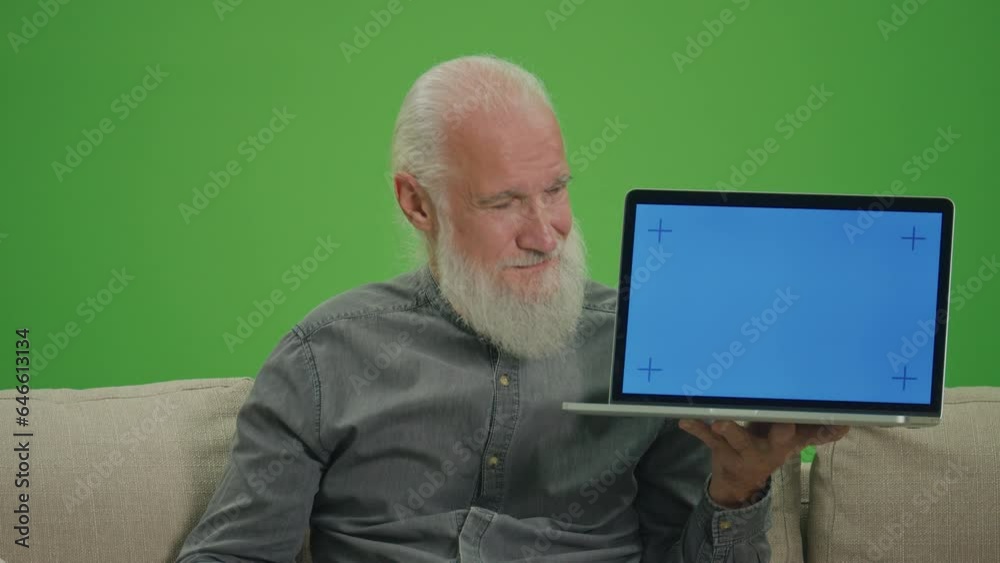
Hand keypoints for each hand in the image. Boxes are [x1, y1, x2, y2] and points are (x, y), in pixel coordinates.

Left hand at [678, 419, 849, 507]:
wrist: (740, 482)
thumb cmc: (768, 447)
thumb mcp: (792, 441)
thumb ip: (815, 430)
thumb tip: (845, 424)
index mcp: (784, 443)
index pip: (797, 431)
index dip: (804, 422)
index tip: (812, 412)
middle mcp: (765, 448)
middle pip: (773, 438)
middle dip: (777, 429)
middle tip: (778, 420)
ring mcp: (740, 450)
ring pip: (736, 438)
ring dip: (729, 429)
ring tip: (720, 420)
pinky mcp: (719, 448)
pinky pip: (706, 438)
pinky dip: (696, 428)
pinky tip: (684, 420)